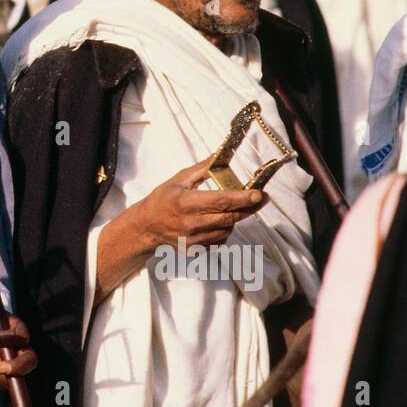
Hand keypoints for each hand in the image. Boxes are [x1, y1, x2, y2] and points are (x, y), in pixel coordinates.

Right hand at [94, 157, 265, 303]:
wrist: (146, 227)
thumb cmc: (162, 199)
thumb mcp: (178, 180)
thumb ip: (202, 169)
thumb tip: (221, 156)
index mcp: (186, 203)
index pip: (220, 201)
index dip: (242, 198)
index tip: (259, 194)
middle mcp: (191, 223)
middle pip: (229, 217)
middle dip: (248, 208)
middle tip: (261, 199)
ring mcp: (193, 239)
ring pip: (227, 229)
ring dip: (234, 219)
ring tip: (230, 209)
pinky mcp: (195, 249)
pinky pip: (219, 240)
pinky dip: (224, 230)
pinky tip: (216, 222)